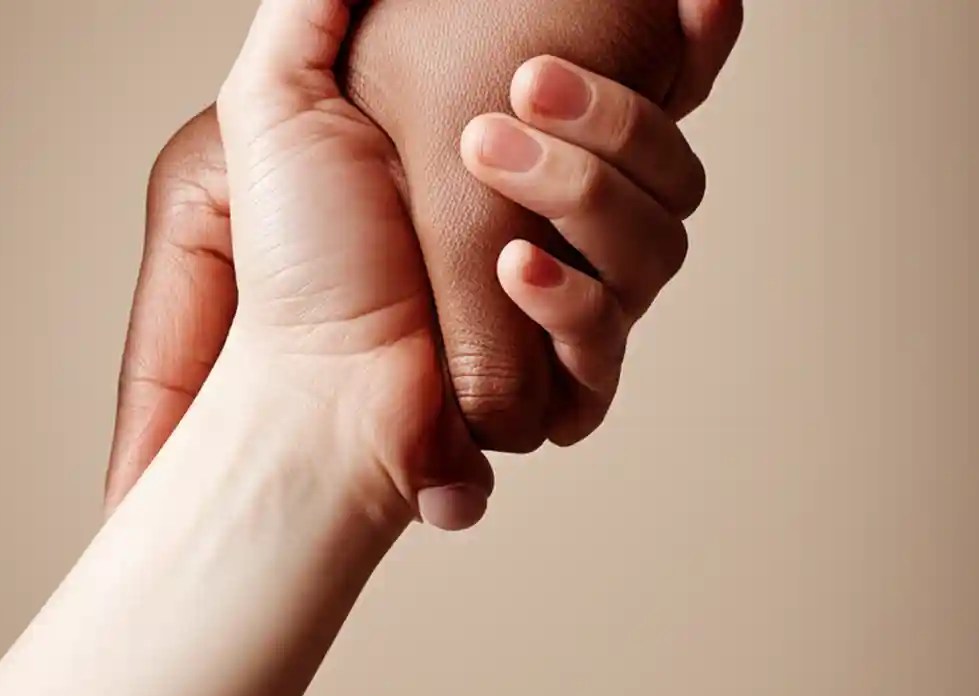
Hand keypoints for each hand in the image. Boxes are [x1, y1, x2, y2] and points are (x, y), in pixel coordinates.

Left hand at [105, 0, 743, 513]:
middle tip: (528, 85)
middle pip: (672, 163)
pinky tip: (515, 267)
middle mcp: (568, 225)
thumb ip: (321, 11)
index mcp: (535, 154)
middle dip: (615, 116)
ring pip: (658, 241)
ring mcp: (576, 300)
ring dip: (583, 190)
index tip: (695, 1)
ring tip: (487, 161)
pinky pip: (614, 333)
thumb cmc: (295, 250)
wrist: (300, 371)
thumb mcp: (283, 102)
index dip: (691, 49)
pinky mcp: (568, 376)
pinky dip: (571, 296)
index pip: (652, 93)